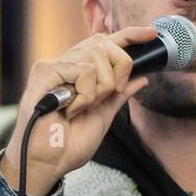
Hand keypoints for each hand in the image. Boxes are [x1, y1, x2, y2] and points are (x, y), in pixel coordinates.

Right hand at [0, 25, 155, 195]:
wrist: (49, 162)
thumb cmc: (69, 145)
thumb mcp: (103, 116)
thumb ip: (120, 95)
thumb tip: (142, 78)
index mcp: (79, 72)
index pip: (105, 43)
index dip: (128, 35)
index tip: (151, 34)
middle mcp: (66, 64)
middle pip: (105, 43)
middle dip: (119, 68)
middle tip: (113, 93)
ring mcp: (54, 66)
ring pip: (96, 55)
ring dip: (100, 88)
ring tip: (81, 108)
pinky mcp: (45, 71)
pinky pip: (82, 70)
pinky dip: (85, 95)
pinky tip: (70, 109)